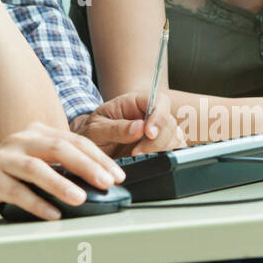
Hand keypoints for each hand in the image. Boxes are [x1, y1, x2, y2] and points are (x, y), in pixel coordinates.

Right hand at [0, 122, 125, 222]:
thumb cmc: (5, 180)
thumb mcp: (35, 167)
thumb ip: (60, 167)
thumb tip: (99, 182)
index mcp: (34, 134)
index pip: (73, 140)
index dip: (97, 157)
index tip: (117, 174)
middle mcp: (19, 141)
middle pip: (58, 148)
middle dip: (86, 166)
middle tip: (107, 182)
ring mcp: (2, 159)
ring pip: (36, 168)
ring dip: (61, 184)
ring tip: (81, 198)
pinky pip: (16, 192)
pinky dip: (37, 204)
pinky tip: (53, 214)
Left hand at [69, 90, 186, 159]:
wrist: (88, 147)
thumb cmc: (92, 131)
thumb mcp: (97, 128)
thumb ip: (116, 128)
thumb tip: (138, 128)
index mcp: (135, 103)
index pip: (159, 102)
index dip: (158, 117)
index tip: (148, 133)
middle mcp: (149, 115)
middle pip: (169, 123)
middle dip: (156, 140)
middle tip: (136, 151)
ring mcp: (156, 132)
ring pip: (174, 138)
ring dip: (160, 150)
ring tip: (136, 156)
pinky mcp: (159, 148)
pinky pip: (172, 151)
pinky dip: (165, 157)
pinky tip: (148, 160)